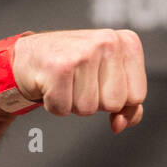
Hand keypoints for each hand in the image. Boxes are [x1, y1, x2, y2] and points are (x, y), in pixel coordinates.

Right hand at [11, 29, 146, 132]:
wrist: (29, 56)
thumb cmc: (74, 68)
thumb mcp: (109, 80)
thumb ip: (129, 104)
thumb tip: (121, 124)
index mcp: (126, 42)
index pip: (137, 96)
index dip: (119, 101)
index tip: (101, 83)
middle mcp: (108, 41)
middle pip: (114, 103)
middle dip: (96, 102)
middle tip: (79, 81)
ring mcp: (83, 53)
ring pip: (89, 109)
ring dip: (74, 103)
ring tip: (66, 81)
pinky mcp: (59, 67)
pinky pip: (64, 109)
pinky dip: (55, 105)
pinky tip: (51, 84)